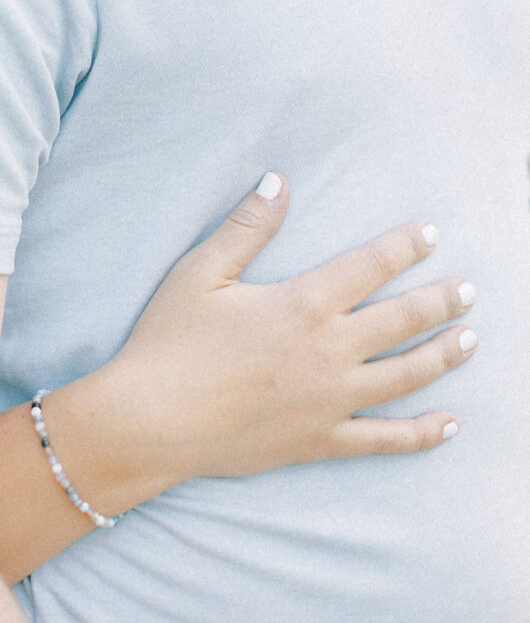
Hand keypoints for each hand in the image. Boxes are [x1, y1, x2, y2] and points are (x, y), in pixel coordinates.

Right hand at [79, 175, 475, 506]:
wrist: (152, 421)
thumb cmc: (170, 341)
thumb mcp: (201, 272)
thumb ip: (246, 227)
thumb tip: (279, 181)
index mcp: (302, 304)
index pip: (369, 266)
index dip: (403, 247)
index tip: (431, 234)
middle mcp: (328, 352)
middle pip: (401, 321)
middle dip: (440, 302)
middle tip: (469, 289)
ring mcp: (329, 401)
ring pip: (405, 376)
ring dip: (443, 356)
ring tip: (470, 340)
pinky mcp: (320, 440)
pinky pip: (384, 440)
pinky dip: (421, 434)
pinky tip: (449, 424)